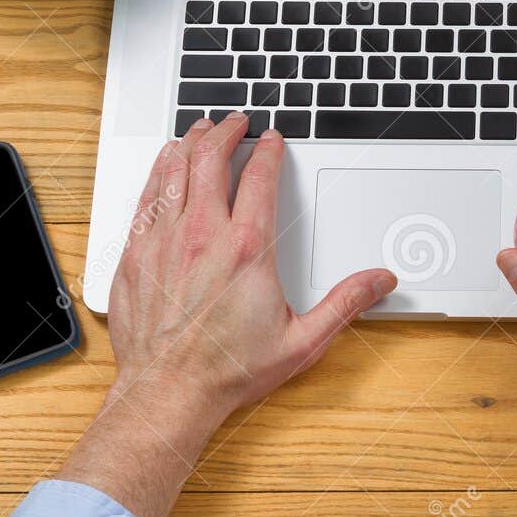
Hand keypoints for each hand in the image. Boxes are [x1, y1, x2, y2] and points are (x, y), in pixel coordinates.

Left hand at [61, 114, 396, 516]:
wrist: (168, 393)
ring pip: (174, 170)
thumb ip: (345, 303)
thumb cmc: (228, 370)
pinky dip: (158, 173)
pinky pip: (145, 198)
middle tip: (234, 122)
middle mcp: (202, 235)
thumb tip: (380, 281)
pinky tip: (164, 166)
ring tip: (199, 131)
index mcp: (247, 248)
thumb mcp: (303, 340)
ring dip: (189, 144)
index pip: (259, 177)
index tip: (272, 141)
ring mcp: (164, 241)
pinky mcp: (136, 255)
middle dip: (225, 132)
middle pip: (210, 159)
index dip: (268, 150)